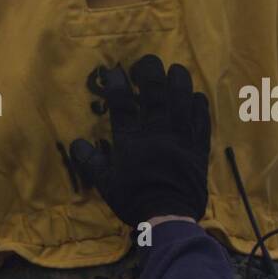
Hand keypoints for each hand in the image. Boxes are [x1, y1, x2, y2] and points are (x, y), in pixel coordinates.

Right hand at [68, 55, 210, 226]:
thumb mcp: (106, 184)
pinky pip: (202, 121)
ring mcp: (181, 138)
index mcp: (132, 141)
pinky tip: (197, 96)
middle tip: (147, 62)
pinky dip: (200, 107)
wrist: (169, 216)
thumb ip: (92, 162)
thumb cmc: (134, 200)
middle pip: (155, 95)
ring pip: (182, 101)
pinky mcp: (198, 148)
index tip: (113, 70)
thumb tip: (76, 144)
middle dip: (151, 74)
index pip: (123, 106)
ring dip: (180, 82)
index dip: (118, 85)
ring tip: (176, 69)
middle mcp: (158, 133)